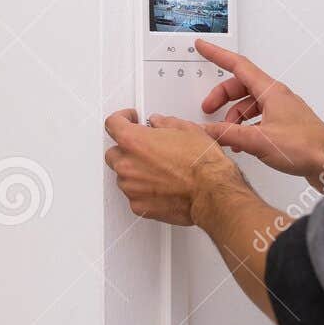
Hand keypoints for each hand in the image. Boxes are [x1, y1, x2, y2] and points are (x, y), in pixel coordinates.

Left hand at [104, 109, 240, 225]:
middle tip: (144, 147)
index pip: (113, 123)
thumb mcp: (187, 129)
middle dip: (126, 148)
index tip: (128, 119)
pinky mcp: (139, 206)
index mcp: (134, 141)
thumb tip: (159, 123)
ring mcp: (131, 187)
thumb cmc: (202, 164)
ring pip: (123, 176)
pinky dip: (143, 190)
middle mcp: (128, 165)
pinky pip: (134, 195)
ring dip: (135, 171)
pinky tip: (160, 185)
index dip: (121, 118)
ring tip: (157, 169)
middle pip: (114, 152)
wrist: (211, 192)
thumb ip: (165, 123)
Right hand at [194, 40, 323, 190]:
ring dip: (233, 117)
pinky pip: (258, 118)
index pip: (239, 65)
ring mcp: (282, 111)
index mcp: (271, 92)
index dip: (218, 55)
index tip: (204, 47)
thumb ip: (228, 135)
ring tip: (226, 135)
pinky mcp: (286, 126)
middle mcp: (277, 97)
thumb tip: (206, 130)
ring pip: (249, 104)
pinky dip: (245, 127)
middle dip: (221, 96)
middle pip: (241, 86)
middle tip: (207, 110)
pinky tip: (241, 143)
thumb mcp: (258, 141)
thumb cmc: (305, 148)